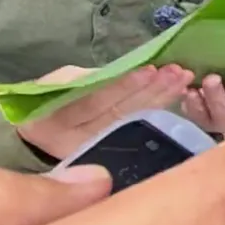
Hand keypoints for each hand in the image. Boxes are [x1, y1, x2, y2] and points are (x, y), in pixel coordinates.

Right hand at [20, 64, 194, 158]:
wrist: (42, 129)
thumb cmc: (46, 100)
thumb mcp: (57, 84)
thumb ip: (85, 80)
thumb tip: (120, 73)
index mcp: (53, 125)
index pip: (93, 102)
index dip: (122, 86)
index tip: (150, 69)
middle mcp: (76, 144)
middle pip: (121, 115)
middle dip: (152, 91)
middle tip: (177, 72)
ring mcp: (98, 153)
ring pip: (134, 123)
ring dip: (162, 99)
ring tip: (182, 79)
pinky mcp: (115, 155)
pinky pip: (140, 130)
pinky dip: (160, 110)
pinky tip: (177, 96)